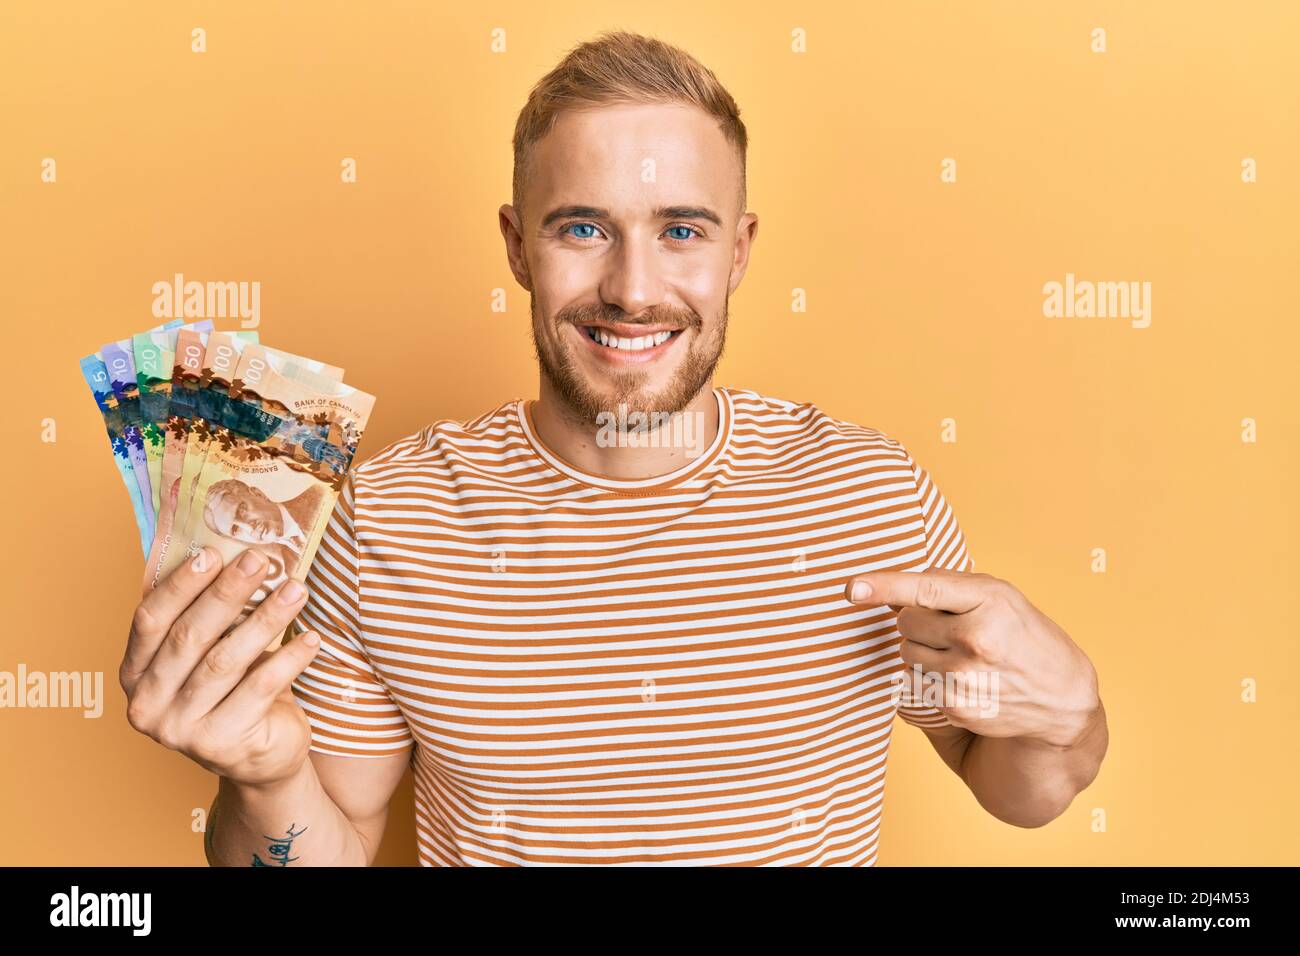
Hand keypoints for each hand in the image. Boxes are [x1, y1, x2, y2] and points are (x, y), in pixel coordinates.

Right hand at [120, 547, 321, 786]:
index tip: (212, 552)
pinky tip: (312, 638)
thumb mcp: (212, 653)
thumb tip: (235, 553)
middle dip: (227, 593)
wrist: (262, 758)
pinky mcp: (222, 744)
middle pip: (189, 637)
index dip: (180, 585)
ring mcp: (182, 729)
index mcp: (135, 674)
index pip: (149, 621)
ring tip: (297, 590)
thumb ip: (209, 616)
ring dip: (266, 620)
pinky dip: (289, 658)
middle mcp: (148, 705)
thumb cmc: (235, 691)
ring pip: (226, 661)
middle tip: (259, 560)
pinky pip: (260, 688)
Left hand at [844, 569, 1100, 747]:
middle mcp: (976, 638)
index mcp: (989, 601)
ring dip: (920, 650)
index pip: (924, 589)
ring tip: (959, 653)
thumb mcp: (1000, 597)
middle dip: (918, 622)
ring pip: (905, 653)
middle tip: (951, 628)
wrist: (1061, 697)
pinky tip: (959, 677)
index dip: (883, 586)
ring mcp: (964, 676)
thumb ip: (947, 586)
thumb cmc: (1023, 635)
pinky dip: (925, 676)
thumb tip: (888, 588)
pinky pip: (912, 680)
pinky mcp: (955, 705)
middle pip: (906, 622)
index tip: (851, 588)